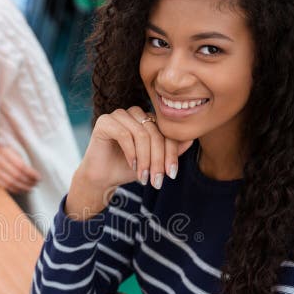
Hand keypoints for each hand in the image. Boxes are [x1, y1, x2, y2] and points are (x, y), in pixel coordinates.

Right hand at [0, 145, 40, 193]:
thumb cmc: (2, 150)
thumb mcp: (11, 149)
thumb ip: (20, 160)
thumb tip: (32, 174)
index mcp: (5, 151)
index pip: (21, 166)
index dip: (31, 174)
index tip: (38, 177)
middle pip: (17, 175)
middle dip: (28, 181)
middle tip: (36, 184)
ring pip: (10, 182)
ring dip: (23, 187)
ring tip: (30, 188)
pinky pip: (4, 186)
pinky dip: (14, 189)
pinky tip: (21, 189)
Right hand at [66, 106, 192, 218]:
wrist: (102, 178)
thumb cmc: (127, 169)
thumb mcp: (154, 161)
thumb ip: (171, 150)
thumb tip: (191, 140)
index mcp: (148, 119)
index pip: (166, 132)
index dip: (171, 153)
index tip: (172, 174)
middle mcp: (134, 113)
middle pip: (155, 133)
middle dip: (158, 159)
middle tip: (157, 181)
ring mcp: (119, 115)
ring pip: (142, 134)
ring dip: (145, 159)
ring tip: (144, 176)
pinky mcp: (105, 121)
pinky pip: (125, 135)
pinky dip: (131, 153)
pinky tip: (132, 166)